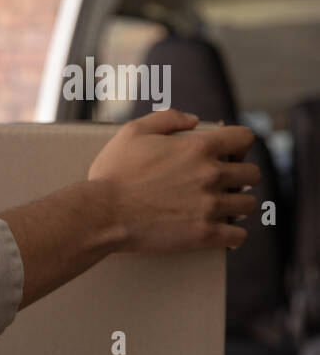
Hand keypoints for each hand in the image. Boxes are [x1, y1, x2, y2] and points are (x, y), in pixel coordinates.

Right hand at [87, 108, 259, 252]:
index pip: (245, 138)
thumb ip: (166, 118)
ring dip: (237, 206)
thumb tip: (192, 119)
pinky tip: (223, 233)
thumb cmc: (113, 174)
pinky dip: (233, 235)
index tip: (230, 154)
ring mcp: (210, 206)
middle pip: (252, 175)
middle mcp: (211, 175)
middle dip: (241, 178)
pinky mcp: (205, 234)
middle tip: (225, 185)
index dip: (240, 145)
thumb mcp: (132, 132)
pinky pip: (239, 236)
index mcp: (199, 147)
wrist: (102, 214)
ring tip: (224, 209)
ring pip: (248, 205)